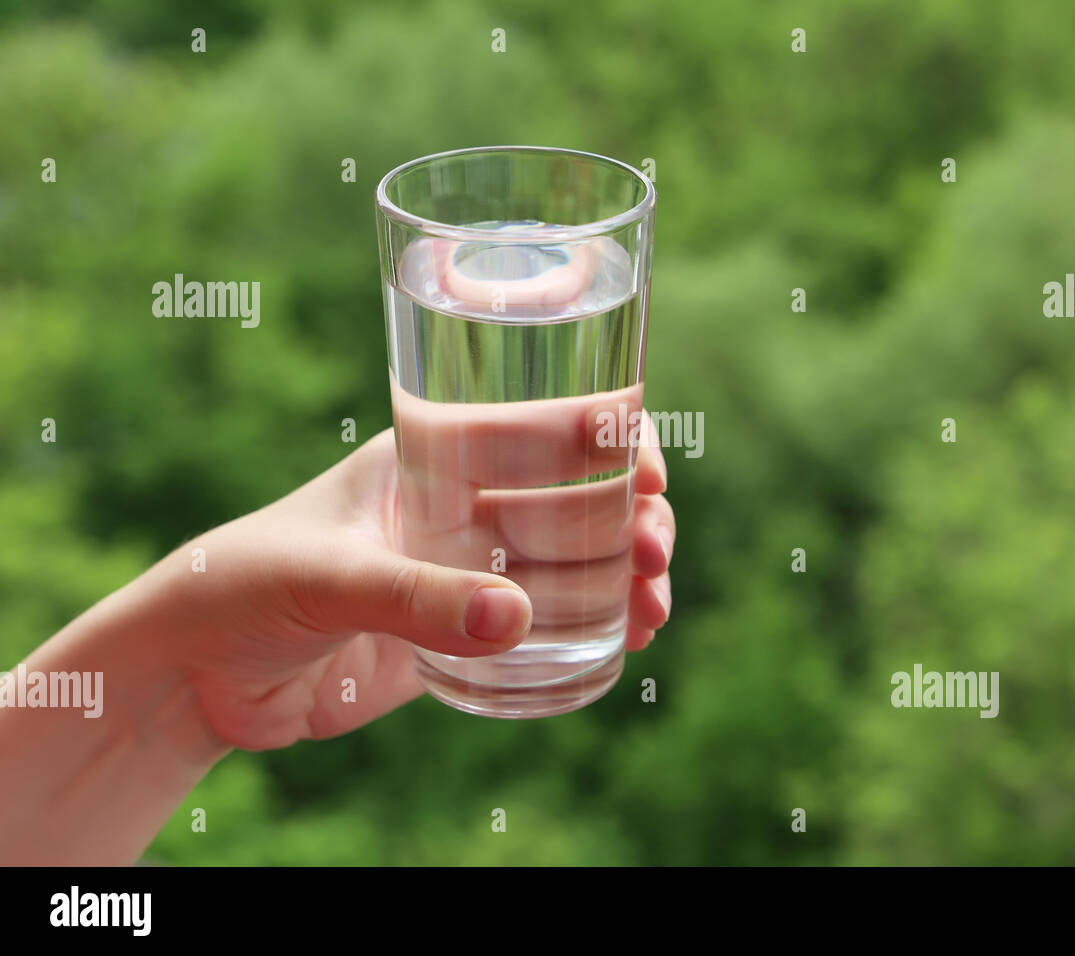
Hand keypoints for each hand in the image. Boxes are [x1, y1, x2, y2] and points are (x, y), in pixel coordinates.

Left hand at [160, 425, 673, 750]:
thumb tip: (518, 619)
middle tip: (653, 548)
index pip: (536, 425)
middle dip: (630, 512)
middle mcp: (459, 505)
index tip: (648, 468)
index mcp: (427, 456)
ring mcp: (465, 569)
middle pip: (574, 493)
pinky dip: (598, 622)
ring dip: (626, 570)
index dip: (605, 436)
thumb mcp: (327, 576)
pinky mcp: (461, 632)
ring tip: (654, 604)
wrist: (198, 673)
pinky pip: (547, 620)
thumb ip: (415, 597)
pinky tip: (634, 634)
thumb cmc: (241, 585)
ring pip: (572, 557)